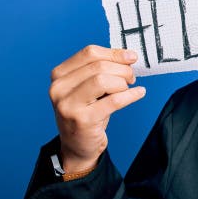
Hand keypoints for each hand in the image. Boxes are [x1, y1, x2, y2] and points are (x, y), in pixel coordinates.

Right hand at [49, 45, 145, 172]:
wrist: (77, 146)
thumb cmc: (87, 112)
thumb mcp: (88, 87)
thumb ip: (102, 69)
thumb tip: (128, 56)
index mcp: (59, 75)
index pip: (89, 53)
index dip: (114, 53)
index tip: (131, 57)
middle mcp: (59, 88)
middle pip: (99, 66)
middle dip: (122, 70)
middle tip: (131, 78)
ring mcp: (68, 105)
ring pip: (103, 80)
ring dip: (122, 83)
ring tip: (128, 88)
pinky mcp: (82, 120)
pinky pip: (113, 101)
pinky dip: (130, 95)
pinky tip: (139, 93)